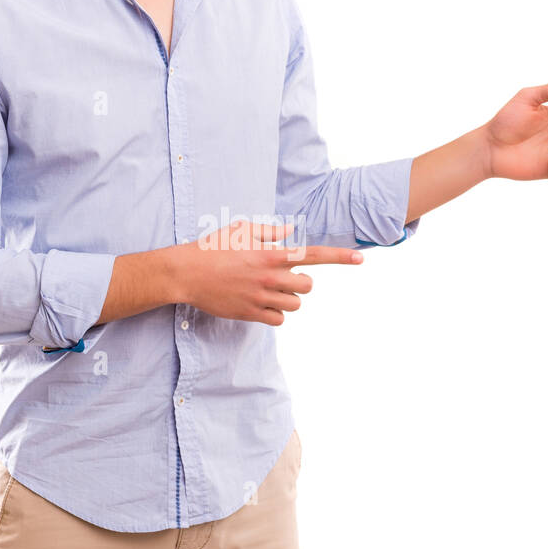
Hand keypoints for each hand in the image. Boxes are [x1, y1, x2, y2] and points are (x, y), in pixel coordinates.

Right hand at [174, 219, 363, 325]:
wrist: (186, 273)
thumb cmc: (213, 247)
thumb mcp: (241, 230)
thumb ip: (270, 232)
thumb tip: (290, 232)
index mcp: (271, 253)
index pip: (315, 255)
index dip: (340, 256)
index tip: (361, 258)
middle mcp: (270, 276)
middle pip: (308, 286)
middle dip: (301, 282)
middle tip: (283, 277)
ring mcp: (261, 296)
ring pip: (295, 304)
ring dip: (288, 298)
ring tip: (269, 289)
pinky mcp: (250, 313)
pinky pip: (279, 319)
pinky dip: (276, 313)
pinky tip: (262, 303)